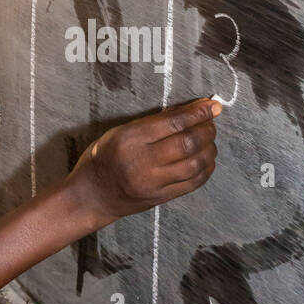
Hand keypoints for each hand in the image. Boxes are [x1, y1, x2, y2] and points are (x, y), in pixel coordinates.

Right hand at [66, 97, 222, 229]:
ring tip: (210, 141)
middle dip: (207, 129)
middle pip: (188, 143)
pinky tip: (207, 160)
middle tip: (211, 122)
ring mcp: (153, 183)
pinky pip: (193, 183)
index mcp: (130, 139)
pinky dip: (206, 169)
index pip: (173, 122)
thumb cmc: (102, 159)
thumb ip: (151, 124)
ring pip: (195, 164)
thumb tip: (186, 112)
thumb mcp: (119, 132)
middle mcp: (142, 161)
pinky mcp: (160, 198)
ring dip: (209, 149)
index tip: (212, 105)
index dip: (198, 112)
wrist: (91, 196)